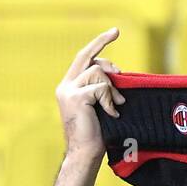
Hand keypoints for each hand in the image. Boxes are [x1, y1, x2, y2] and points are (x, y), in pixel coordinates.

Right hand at [50, 28, 125, 185]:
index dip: (99, 43)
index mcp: (69, 86)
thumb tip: (117, 72)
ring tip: (116, 106)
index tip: (115, 31)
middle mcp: (65, 86)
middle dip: (104, 46)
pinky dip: (110, 100)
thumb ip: (102, 87)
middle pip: (87, 56)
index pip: (84, 57)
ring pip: (98, 72)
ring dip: (112, 89)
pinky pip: (101, 88)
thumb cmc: (96, 133)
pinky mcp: (76, 98)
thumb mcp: (99, 104)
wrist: (86, 153)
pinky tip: (111, 113)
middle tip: (121, 64)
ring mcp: (68, 91)